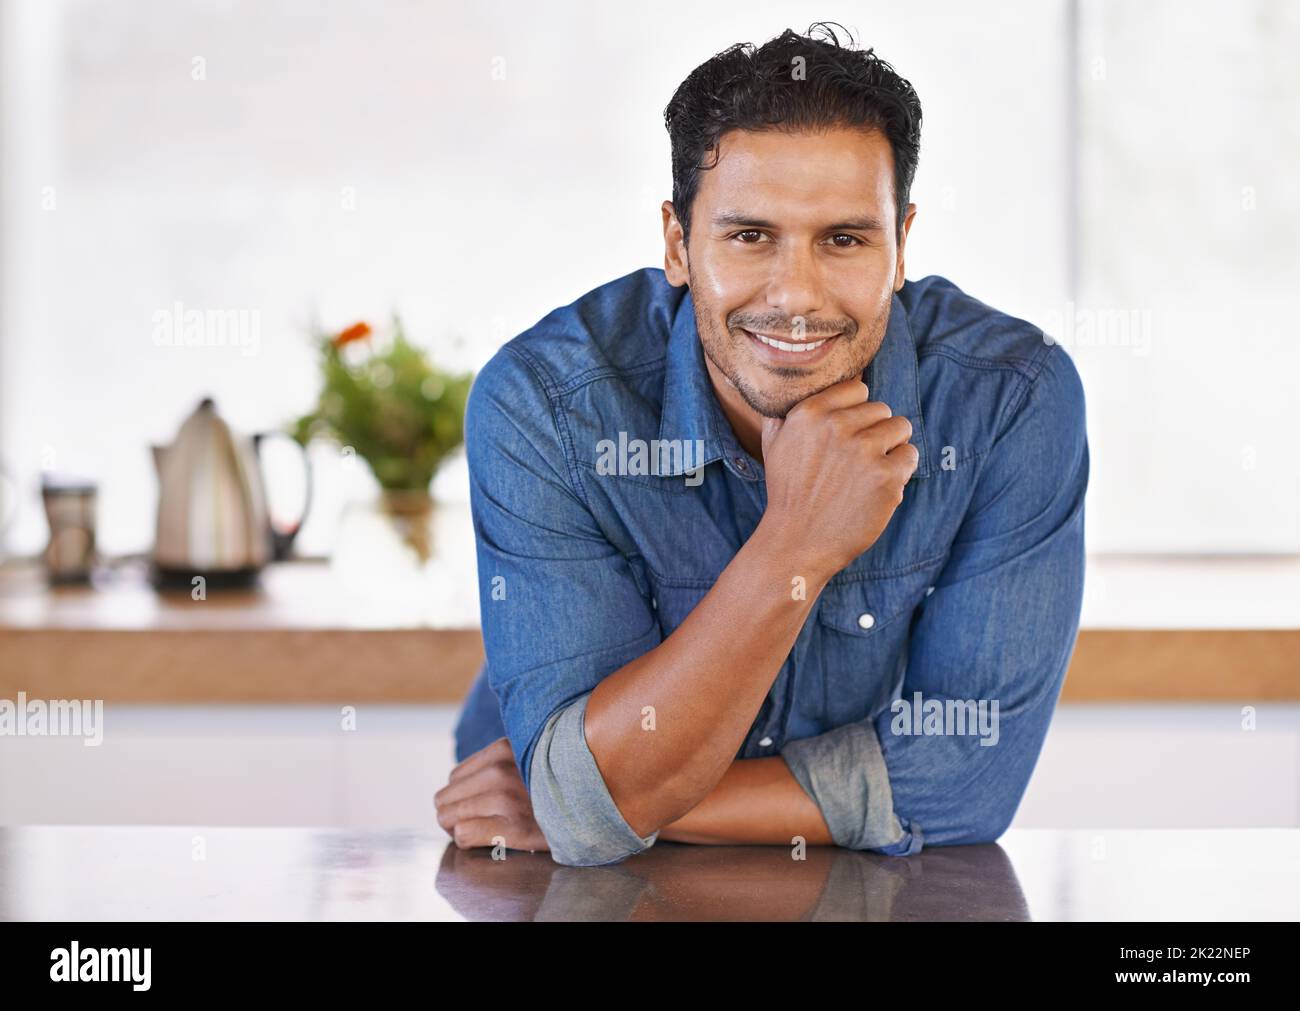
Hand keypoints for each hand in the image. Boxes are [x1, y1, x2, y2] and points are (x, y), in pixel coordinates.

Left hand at [434, 737, 550, 852]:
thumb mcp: (530, 760)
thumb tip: (460, 783)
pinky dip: (470, 843)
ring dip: (459, 829)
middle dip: (455, 815)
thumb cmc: (558, 787)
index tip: (479, 808)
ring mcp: (506, 798)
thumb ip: (500, 763)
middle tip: (478, 824)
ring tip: (484, 832)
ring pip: (447, 817)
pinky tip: (491, 841)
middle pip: (444, 798)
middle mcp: (501, 770)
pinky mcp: (512, 826)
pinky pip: (463, 835)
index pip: (455, 776)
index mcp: (504, 749)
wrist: (597, 807)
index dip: (462, 797)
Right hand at [759, 376, 918, 577]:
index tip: (849, 433)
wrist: (797, 542)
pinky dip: (901, 471)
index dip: (857, 412)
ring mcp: (864, 450)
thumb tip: (799, 385)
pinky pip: (909, 456)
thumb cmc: (788, 493)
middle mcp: (837, 426)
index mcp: (810, 413)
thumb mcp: (774, 445)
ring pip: (901, 427)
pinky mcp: (885, 476)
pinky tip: (880, 486)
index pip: (858, 389)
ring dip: (892, 447)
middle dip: (875, 431)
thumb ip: (785, 412)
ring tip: (872, 470)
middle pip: (882, 408)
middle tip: (858, 459)